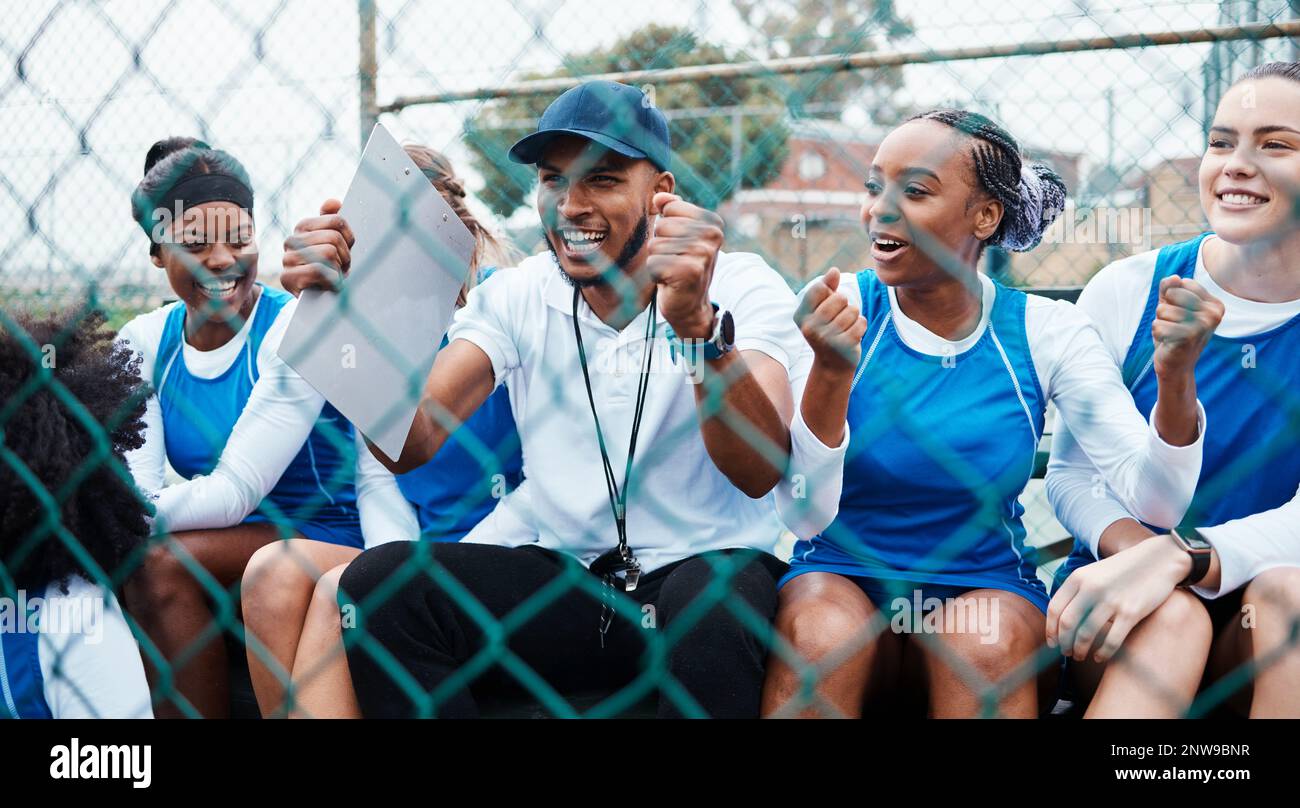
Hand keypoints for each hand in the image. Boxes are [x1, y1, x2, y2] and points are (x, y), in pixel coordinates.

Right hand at [281, 198, 354, 295]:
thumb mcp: (336, 245)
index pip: (336, 221)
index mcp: (303, 227)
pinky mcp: (287, 278)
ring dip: (338, 270)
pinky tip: (327, 285)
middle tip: (340, 268)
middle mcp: (292, 240)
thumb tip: (334, 202)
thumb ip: (333, 221)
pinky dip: (331, 280)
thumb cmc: (330, 270)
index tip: (345, 251)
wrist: (319, 302)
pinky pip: (318, 270)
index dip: (349, 239)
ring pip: (328, 253)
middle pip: (333, 237)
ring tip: (333, 276)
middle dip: (345, 256)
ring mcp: (287, 258)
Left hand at [647, 192, 722, 339]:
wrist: (690, 305)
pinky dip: (655, 274)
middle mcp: (711, 236)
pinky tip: (670, 281)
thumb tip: (658, 197)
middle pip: (661, 226)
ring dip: (658, 260)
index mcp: (712, 222)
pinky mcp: (689, 271)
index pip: (670, 208)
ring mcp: (702, 253)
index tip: (680, 245)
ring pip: (655, 244)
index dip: (666, 227)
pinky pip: (653, 262)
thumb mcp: (680, 235)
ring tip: (673, 270)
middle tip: (675, 260)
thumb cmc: (682, 266)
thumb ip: (671, 211)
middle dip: (661, 244)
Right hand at [795, 268, 866, 374]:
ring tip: (846, 328)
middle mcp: (809, 327)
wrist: (832, 364)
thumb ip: (827, 288)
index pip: (821, 287)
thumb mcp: (823, 308)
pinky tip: (853, 334)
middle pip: (840, 298)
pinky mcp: (842, 346)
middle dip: (845, 305)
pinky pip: (861, 322)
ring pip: (853, 310)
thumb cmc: (828, 330)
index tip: (827, 307)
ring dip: (854, 317)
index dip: (830, 293)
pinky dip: (861, 326)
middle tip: (839, 319)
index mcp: (801, 315)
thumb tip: (834, 270)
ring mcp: (825, 338)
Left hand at [1046, 534, 1191, 662]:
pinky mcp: (1131, 612)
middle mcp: (1091, 588)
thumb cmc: (1124, 570)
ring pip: (1086, 634)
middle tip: (1066, 652)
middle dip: (1064, 643)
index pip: (1055, 608)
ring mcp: (1111, 600)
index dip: (1051, 629)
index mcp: (1078, 577)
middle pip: (1067, 624)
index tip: (1052, 642)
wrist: (1159, 560)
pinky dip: (1103, 653)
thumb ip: (1077, 591)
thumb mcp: (1094, 572)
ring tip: (1081, 656)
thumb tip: (1061, 620)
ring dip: (1080, 650)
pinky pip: (1111, 640)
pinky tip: (1100, 657)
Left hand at [1151, 276, 1223, 381]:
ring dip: (1160, 323)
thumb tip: (1173, 278)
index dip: (1172, 298)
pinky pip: (1157, 325)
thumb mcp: (1172, 306)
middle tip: (1174, 326)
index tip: (1181, 315)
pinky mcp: (1188, 337)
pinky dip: (1157, 334)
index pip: (1182, 283)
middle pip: (1172, 294)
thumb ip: (1170, 288)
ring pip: (1162, 310)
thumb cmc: (1174, 333)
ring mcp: (1203, 325)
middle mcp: (1213, 313)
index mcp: (1214, 304)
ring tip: (1171, 334)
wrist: (1177, 366)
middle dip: (1164, 310)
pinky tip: (1168, 342)